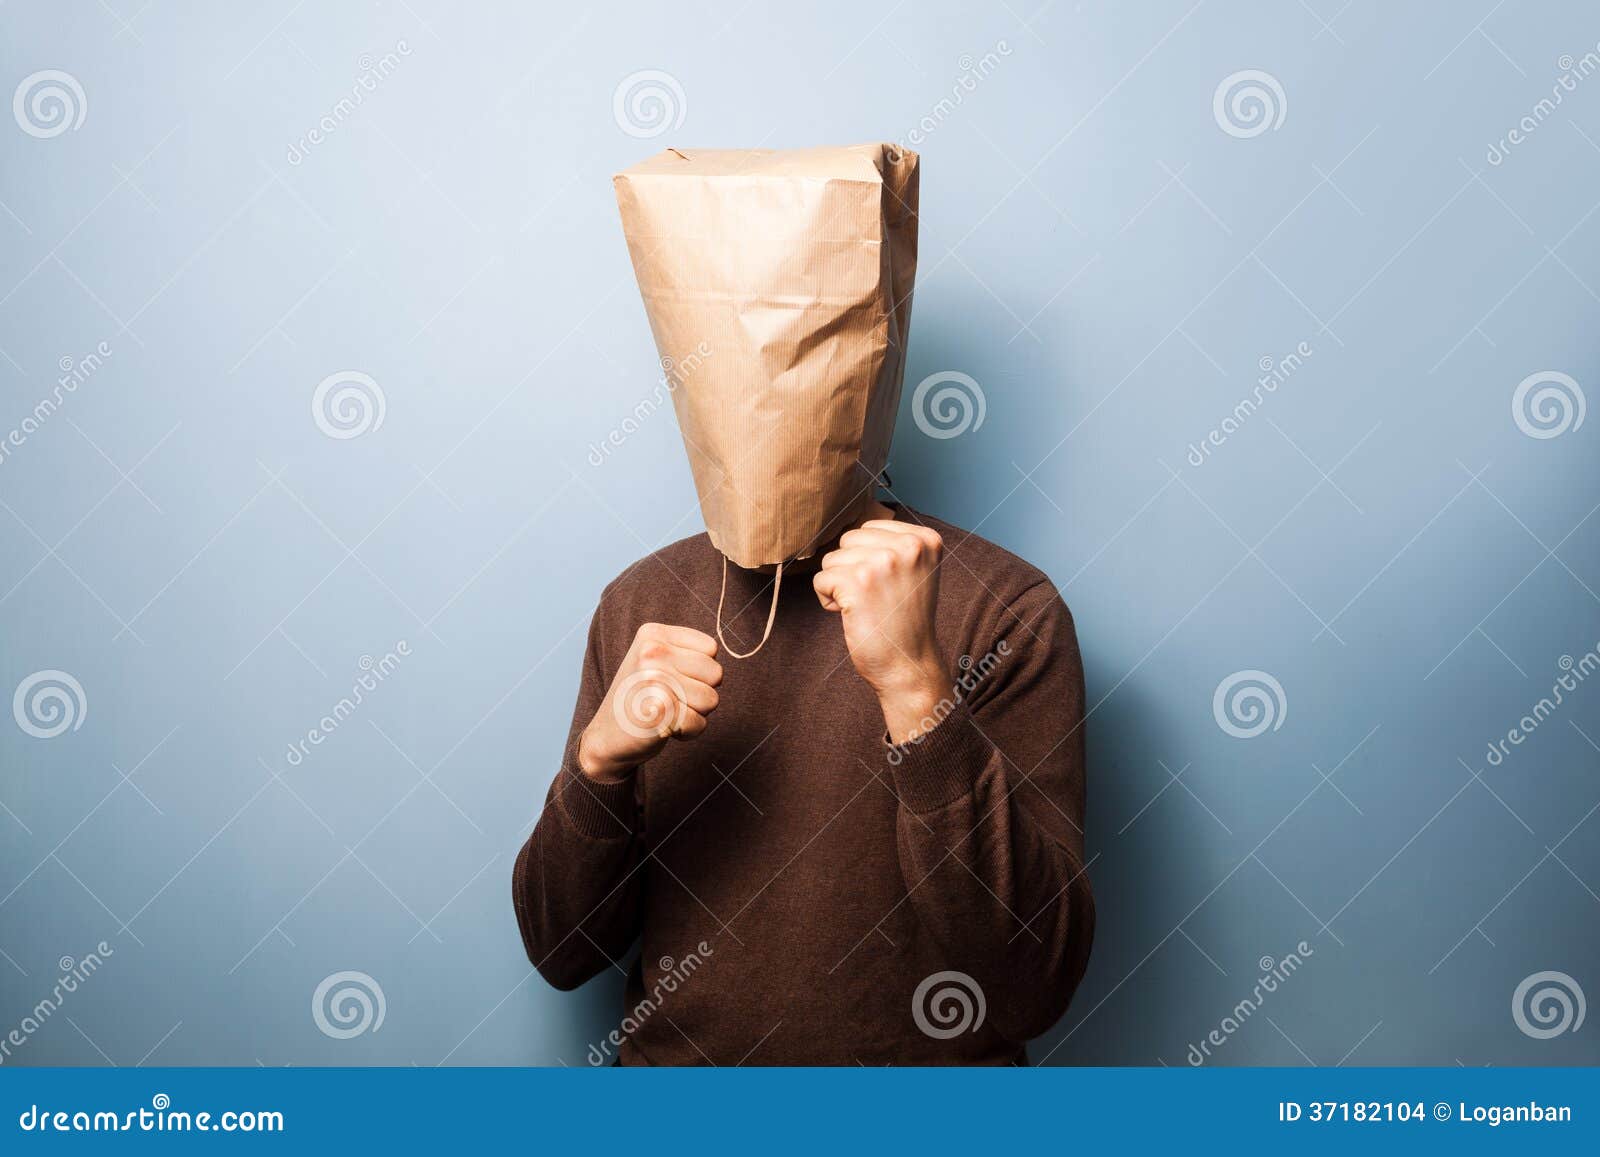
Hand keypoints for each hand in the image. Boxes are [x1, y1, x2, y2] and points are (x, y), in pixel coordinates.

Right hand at [578, 623, 722, 781]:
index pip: (711, 648)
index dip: (701, 670)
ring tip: (668, 712)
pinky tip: (664, 727)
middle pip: (716, 673)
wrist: (606, 737)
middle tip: (671, 699)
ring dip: (695, 713)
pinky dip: (687, 732)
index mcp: (653, 634)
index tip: (675, 679)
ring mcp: (653, 679)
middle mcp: (652, 652)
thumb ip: (686, 651)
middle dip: (701, 692)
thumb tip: (719, 659)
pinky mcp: (659, 709)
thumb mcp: (654, 660)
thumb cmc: (639, 698)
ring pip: (712, 699)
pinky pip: (699, 723)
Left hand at [814, 520, 948, 742]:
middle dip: (851, 570)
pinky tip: (855, 616)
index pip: (869, 528)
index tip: (890, 586)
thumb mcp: (914, 571)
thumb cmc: (905, 621)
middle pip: (848, 540)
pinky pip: (821, 579)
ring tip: (867, 607)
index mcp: (925, 538)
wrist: (909, 665)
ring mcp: (883, 561)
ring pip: (832, 559)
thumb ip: (892, 544)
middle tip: (876, 599)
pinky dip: (829, 601)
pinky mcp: (858, 581)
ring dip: (840, 586)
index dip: (868, 559)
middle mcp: (908, 545)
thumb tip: (851, 527)